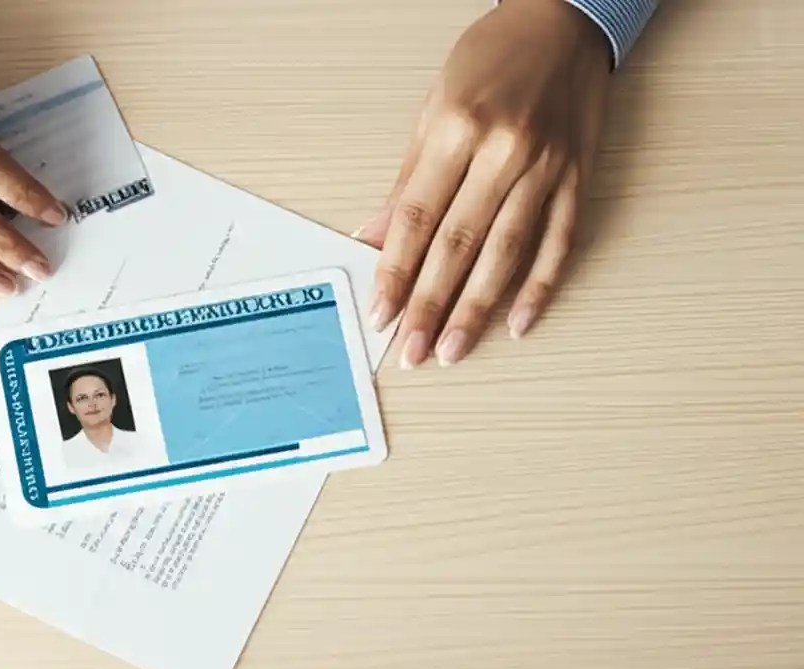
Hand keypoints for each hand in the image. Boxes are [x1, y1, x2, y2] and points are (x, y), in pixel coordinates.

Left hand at [356, 0, 611, 366]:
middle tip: (412, 350)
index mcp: (459, 130)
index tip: (381, 311)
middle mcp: (505, 151)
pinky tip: (518, 322)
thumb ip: (407, 180)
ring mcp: (548, 168)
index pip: (418, 218)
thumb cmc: (492, 58)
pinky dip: (539, 286)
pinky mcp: (580, 177)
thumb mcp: (433, 109)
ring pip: (507, 252)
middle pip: (459, 244)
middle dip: (430, 304)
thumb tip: (375, 237)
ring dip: (478, 308)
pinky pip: (560, 242)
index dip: (395, 270)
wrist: (565, 19)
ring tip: (454, 348)